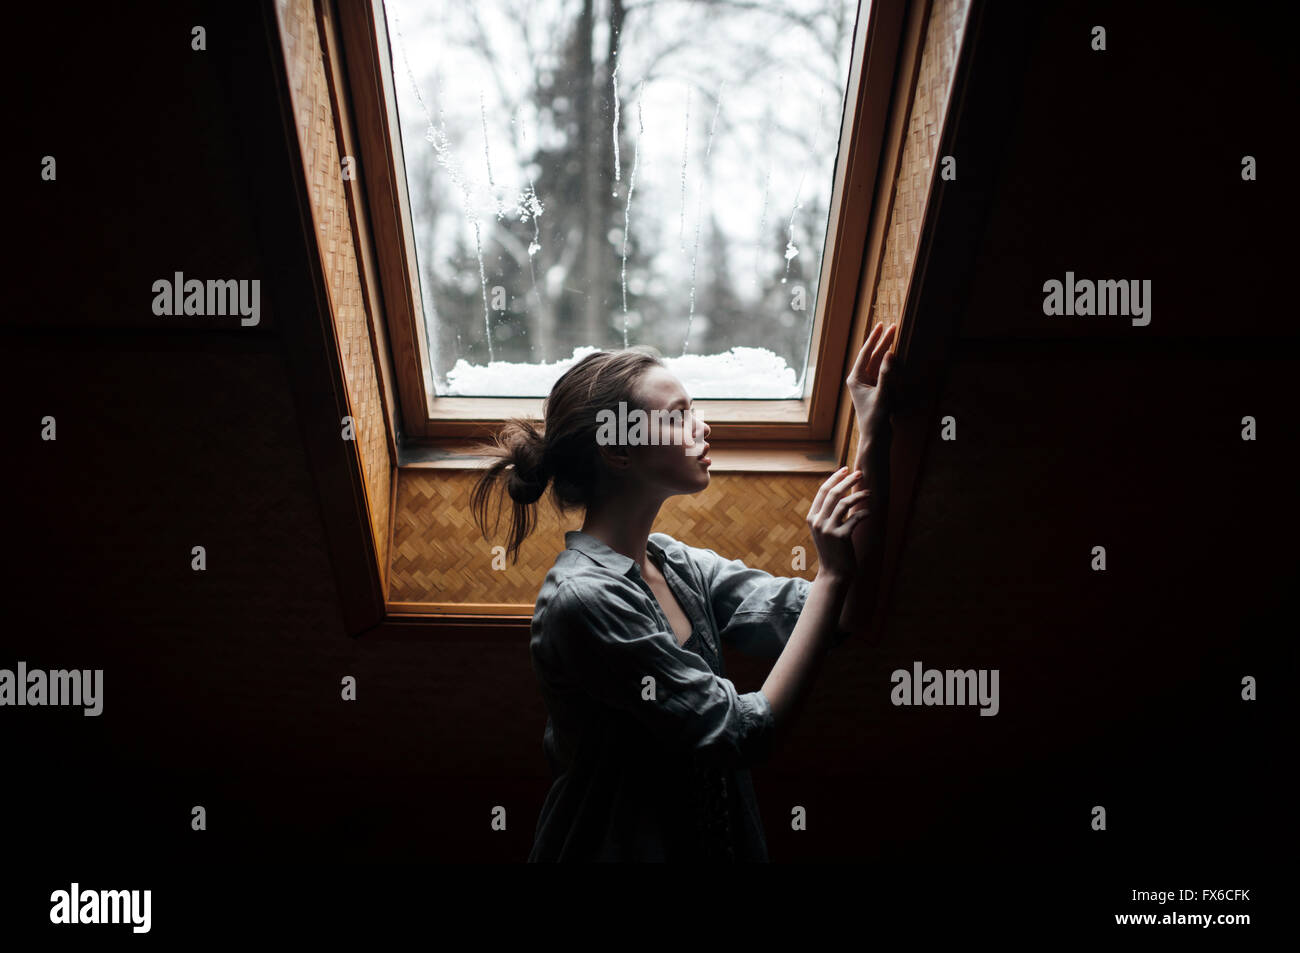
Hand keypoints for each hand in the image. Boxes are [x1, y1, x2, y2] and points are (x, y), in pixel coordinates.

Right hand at [807, 467, 871, 578]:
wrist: (833, 573)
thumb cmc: (833, 550)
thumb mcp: (824, 530)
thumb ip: (828, 514)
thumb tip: (840, 493)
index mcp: (812, 517)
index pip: (822, 491)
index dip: (834, 478)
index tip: (845, 469)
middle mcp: (817, 522)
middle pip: (833, 493)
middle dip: (847, 480)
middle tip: (859, 473)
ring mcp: (828, 529)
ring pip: (844, 503)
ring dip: (859, 495)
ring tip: (869, 492)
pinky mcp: (840, 537)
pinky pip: (855, 518)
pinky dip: (864, 512)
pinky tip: (869, 512)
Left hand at [846, 322, 898, 446]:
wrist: (876, 436)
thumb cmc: (876, 418)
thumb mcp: (883, 394)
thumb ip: (886, 374)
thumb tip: (889, 354)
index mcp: (855, 379)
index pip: (865, 353)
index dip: (874, 338)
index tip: (881, 325)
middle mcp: (859, 380)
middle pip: (872, 356)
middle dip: (882, 341)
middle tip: (893, 327)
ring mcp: (867, 385)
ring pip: (877, 362)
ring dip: (885, 350)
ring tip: (894, 336)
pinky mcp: (874, 390)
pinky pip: (881, 371)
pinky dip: (888, 362)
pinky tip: (895, 355)